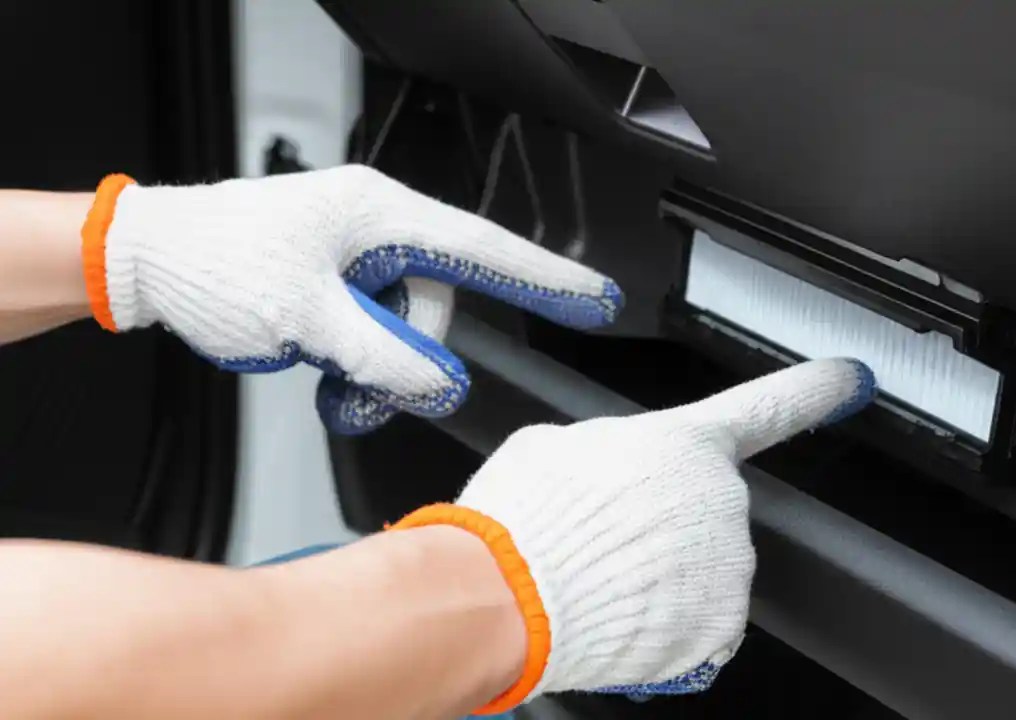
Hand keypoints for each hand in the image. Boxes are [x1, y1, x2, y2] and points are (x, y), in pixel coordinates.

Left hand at [82, 166, 621, 431]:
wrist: (145, 261)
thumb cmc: (212, 261)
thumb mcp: (305, 317)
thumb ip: (383, 355)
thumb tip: (442, 385)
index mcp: (379, 215)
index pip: (484, 249)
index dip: (546, 278)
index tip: (596, 300)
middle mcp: (374, 234)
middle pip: (436, 312)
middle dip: (407, 361)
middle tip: (362, 387)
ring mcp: (352, 265)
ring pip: (403, 336)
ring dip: (373, 373)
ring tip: (329, 386)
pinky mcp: (333, 291)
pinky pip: (372, 342)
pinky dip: (354, 371)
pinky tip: (321, 375)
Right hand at [389, 358, 876, 712]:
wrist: (507, 598)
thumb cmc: (524, 520)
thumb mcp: (555, 447)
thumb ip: (610, 451)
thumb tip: (610, 470)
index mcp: (687, 442)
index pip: (770, 406)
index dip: (816, 388)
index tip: (849, 378)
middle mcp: (722, 500)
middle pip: (708, 509)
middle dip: (668, 521)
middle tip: (609, 537)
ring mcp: (728, 567)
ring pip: (705, 568)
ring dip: (665, 574)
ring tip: (603, 576)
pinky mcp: (720, 626)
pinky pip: (703, 622)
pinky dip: (670, 625)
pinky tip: (624, 613)